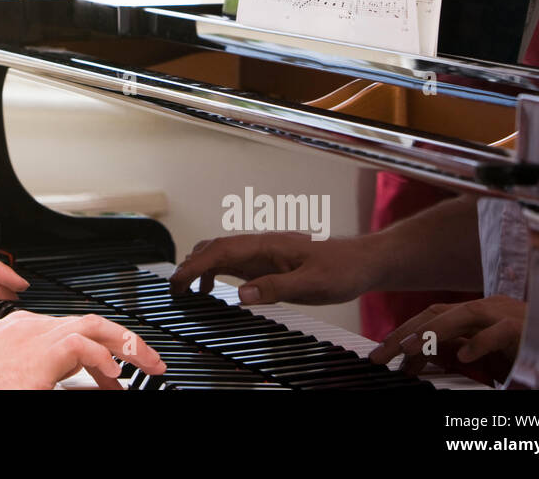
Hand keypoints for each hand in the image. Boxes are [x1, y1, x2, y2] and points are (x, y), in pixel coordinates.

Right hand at [0, 311, 166, 388]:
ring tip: (147, 366)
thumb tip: (83, 389)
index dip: (100, 351)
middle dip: (125, 340)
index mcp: (19, 333)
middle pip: (87, 322)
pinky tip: (115, 379)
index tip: (116, 373)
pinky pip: (81, 347)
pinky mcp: (36, 357)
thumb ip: (43, 382)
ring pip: (91, 327)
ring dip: (125, 346)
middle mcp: (28, 330)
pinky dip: (102, 360)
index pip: (70, 331)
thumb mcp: (11, 381)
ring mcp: (33, 340)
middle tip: (150, 363)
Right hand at [169, 232, 381, 304]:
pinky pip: (234, 264)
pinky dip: (215, 272)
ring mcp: (263, 253)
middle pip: (214, 248)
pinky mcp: (269, 263)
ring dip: (200, 268)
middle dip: (189, 265)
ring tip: (187, 290)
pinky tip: (213, 289)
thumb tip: (240, 294)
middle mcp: (260, 245)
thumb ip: (275, 287)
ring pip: (221, 254)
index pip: (219, 250)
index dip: (194, 265)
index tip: (177, 282)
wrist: (363, 262)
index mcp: (266, 244)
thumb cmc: (342, 269)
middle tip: (174, 290)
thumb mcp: (311, 283)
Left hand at [368, 295, 524, 382]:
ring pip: (462, 316)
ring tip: (410, 350)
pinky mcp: (525, 329)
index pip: (429, 317)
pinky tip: (464, 358)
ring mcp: (505, 315)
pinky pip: (499, 333)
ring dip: (433, 333)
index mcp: (473, 313)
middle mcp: (485, 308)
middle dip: (406, 333)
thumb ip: (451, 350)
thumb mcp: (479, 355)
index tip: (381, 352)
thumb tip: (415, 358)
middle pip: (436, 313)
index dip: (403, 333)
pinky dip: (480, 344)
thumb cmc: (520, 353)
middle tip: (381, 355)